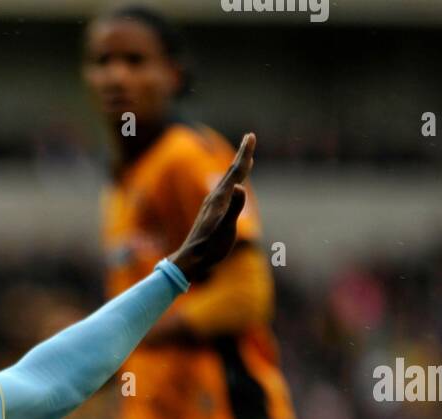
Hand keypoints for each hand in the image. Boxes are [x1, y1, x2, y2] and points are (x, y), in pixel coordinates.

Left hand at [168, 132, 255, 282]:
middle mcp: (215, 197)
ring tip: (245, 159)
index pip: (236, 172)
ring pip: (227, 181)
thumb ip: (234, 208)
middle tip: (250, 138)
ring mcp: (212, 205)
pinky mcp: (211, 213)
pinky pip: (224, 191)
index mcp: (221, 198)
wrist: (190, 259)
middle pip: (231, 172)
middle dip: (242, 155)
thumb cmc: (210, 247)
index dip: (245, 154)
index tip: (251, 136)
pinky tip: (232, 186)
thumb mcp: (226, 229)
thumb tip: (240, 187)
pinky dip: (232, 182)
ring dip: (237, 168)